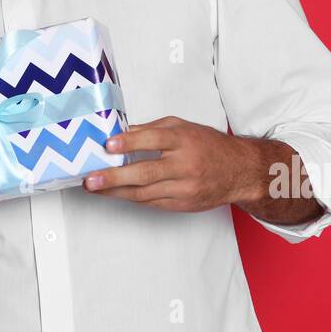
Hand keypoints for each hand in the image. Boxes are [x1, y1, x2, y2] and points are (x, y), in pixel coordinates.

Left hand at [81, 116, 262, 211]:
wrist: (239, 171)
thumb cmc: (209, 146)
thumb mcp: (183, 127)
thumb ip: (152, 129)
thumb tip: (122, 133)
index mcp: (184, 140)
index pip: (153, 139)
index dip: (129, 143)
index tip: (108, 145)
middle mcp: (185, 165)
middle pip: (145, 172)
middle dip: (114, 177)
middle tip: (91, 179)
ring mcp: (184, 187)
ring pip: (145, 193)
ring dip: (116, 192)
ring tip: (96, 188)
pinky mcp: (183, 204)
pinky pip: (153, 203)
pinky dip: (132, 198)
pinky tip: (116, 194)